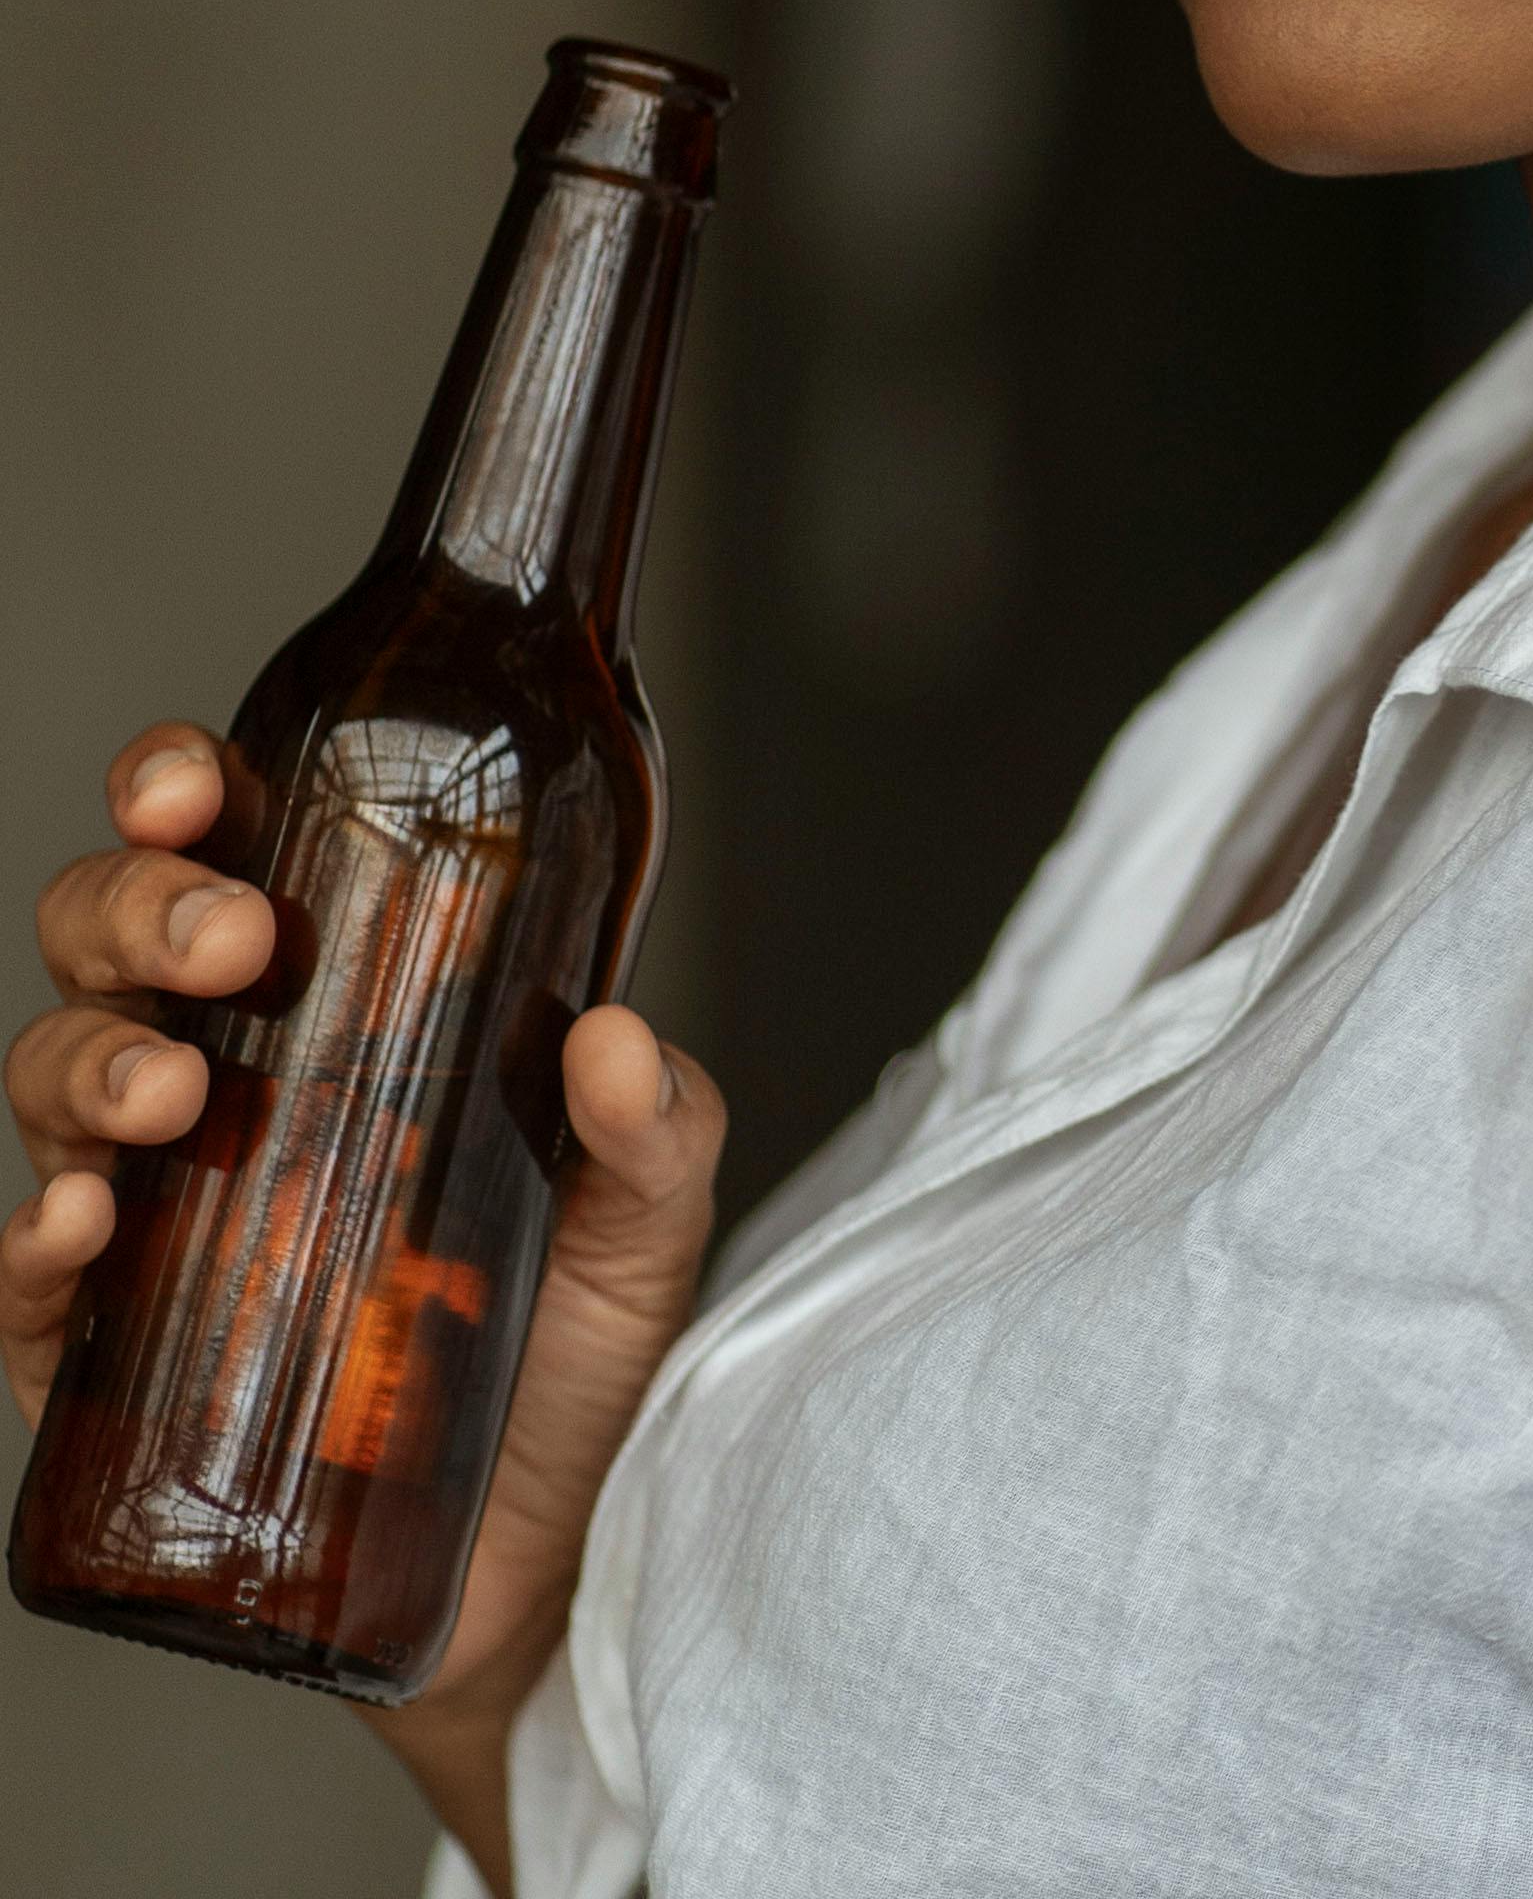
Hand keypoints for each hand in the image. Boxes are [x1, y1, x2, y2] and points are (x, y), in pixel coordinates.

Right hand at [7, 722, 723, 1897]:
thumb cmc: (574, 1355)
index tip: (199, 780)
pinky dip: (36, 1234)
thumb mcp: (644, 1213)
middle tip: (233, 941)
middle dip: (138, 907)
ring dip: (92, 1058)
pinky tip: (80, 1217)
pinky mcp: (111, 1363)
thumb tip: (622, 1039)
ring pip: (51, 1077)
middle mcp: (223, 1086)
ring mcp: (157, 1217)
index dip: (179, 796)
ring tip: (170, 1088)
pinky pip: (28, 1280)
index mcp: (334, 1005)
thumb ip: (654, 1123)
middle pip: (110, 943)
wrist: (546, 1567)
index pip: (222, 856)